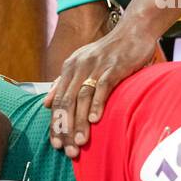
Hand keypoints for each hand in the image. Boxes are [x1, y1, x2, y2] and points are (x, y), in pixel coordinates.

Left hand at [44, 21, 160, 158]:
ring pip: (82, 98)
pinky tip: (96, 120)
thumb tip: (46, 103)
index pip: (58, 101)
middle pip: (67, 102)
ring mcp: (96, 66)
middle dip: (66, 128)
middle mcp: (79, 67)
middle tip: (68, 150)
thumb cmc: (109, 51)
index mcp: (69, 68)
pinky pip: (102, 87)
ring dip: (80, 122)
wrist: (134, 30)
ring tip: (80, 142)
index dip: (55, 124)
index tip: (56, 144)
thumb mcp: (81, 63)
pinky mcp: (113, 66)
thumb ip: (62, 82)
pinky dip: (98, 104)